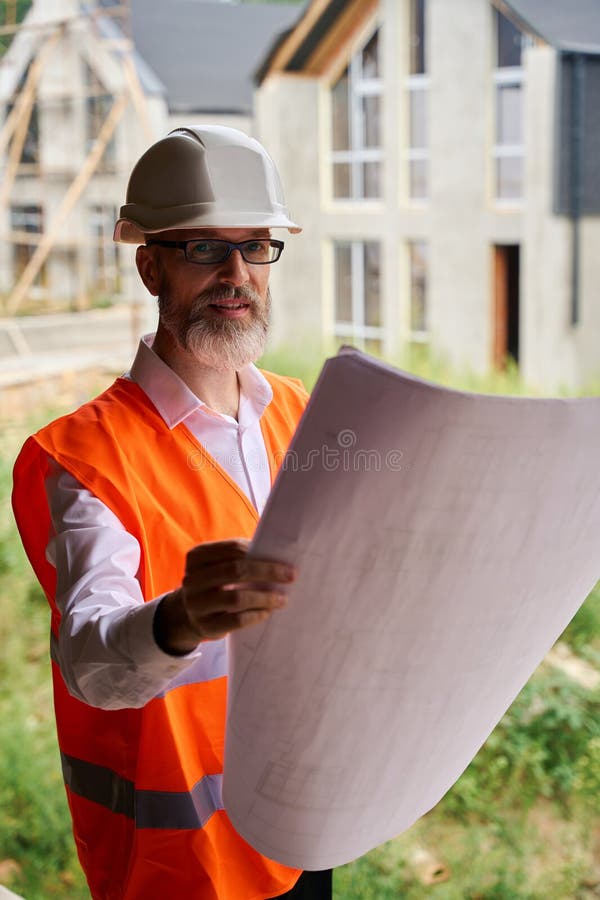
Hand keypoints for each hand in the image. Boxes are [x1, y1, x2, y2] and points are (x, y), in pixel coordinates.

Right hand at [154, 539, 295, 654]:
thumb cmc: (216, 584)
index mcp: (197, 556)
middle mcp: (192, 579)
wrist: (191, 615)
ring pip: (236, 598)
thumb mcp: (220, 566)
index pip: (233, 549)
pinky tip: (267, 612)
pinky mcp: (204, 626)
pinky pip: (235, 620)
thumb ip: (241, 557)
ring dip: (264, 598)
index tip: (286, 561)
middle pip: (235, 570)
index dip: (261, 553)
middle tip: (291, 577)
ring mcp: (195, 604)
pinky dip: (255, 615)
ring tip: (282, 599)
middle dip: (267, 572)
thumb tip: (278, 552)